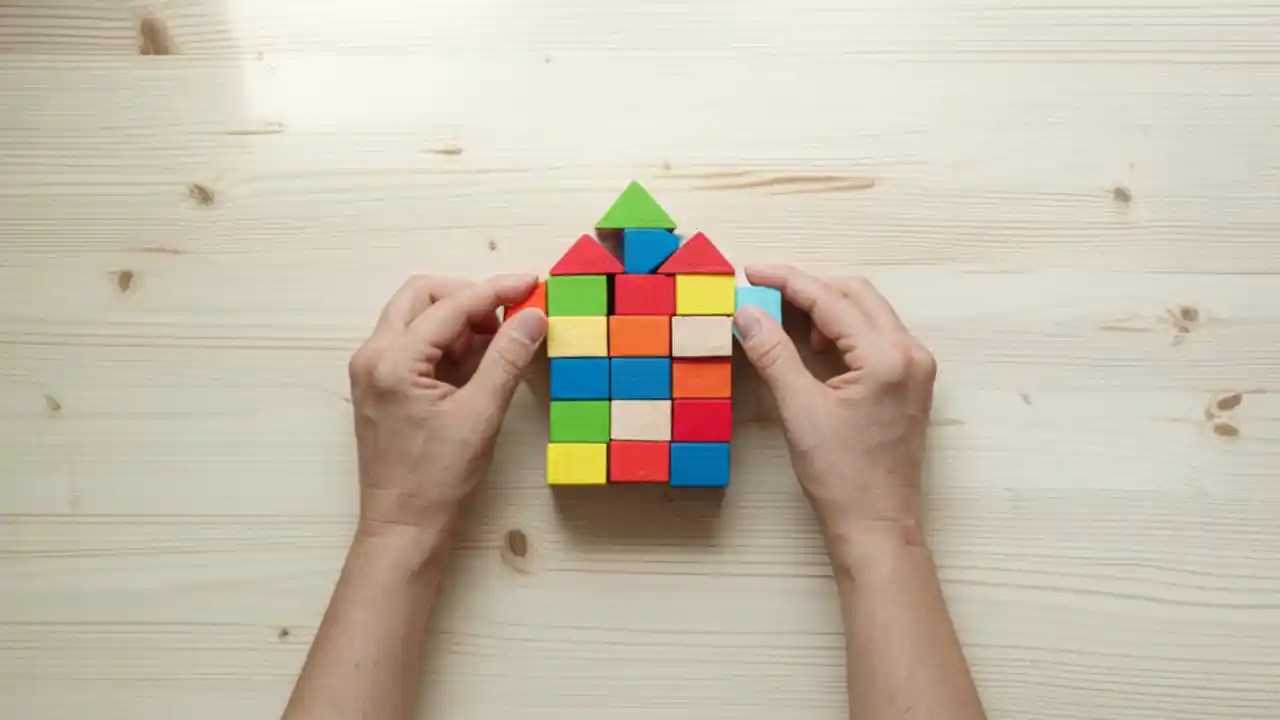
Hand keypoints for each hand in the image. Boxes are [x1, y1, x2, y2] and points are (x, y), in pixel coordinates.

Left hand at [347, 274, 547, 549]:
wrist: (403, 528)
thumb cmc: (439, 479)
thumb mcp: (482, 415)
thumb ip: (507, 358)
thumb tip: (533, 316)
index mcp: (393, 361)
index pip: (450, 306)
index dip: (496, 291)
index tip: (532, 284)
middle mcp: (372, 356)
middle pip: (421, 296)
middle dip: (469, 298)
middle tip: (508, 318)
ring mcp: (371, 370)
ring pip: (415, 317)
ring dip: (457, 320)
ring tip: (496, 347)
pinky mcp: (379, 385)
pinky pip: (412, 343)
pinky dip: (446, 343)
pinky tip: (476, 365)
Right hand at [734, 265, 936, 556]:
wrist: (877, 525)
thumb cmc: (841, 476)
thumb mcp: (799, 410)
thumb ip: (773, 354)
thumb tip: (747, 313)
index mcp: (887, 357)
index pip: (831, 299)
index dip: (787, 281)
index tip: (752, 272)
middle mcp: (911, 353)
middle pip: (856, 294)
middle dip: (808, 289)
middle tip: (764, 295)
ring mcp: (916, 368)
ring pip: (868, 312)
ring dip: (827, 309)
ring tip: (786, 327)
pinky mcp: (911, 383)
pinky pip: (877, 336)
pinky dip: (843, 331)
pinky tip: (815, 349)